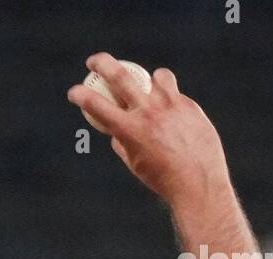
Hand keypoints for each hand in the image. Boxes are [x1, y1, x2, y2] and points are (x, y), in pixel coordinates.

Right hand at [67, 53, 230, 206]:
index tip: (74, 91)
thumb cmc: (162, 178)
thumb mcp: (135, 162)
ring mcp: (171, 106)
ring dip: (148, 79)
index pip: (97, 105)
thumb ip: (123, 140)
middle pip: (121, 76)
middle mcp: (148, 113)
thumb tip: (116, 128)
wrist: (199, 183)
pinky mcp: (189, 106)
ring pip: (156, 76)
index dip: (80, 95)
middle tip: (94, 61)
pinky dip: (168, 99)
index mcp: (130, 130)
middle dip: (102, 64)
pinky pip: (174, 93)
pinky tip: (172, 116)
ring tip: (149, 89)